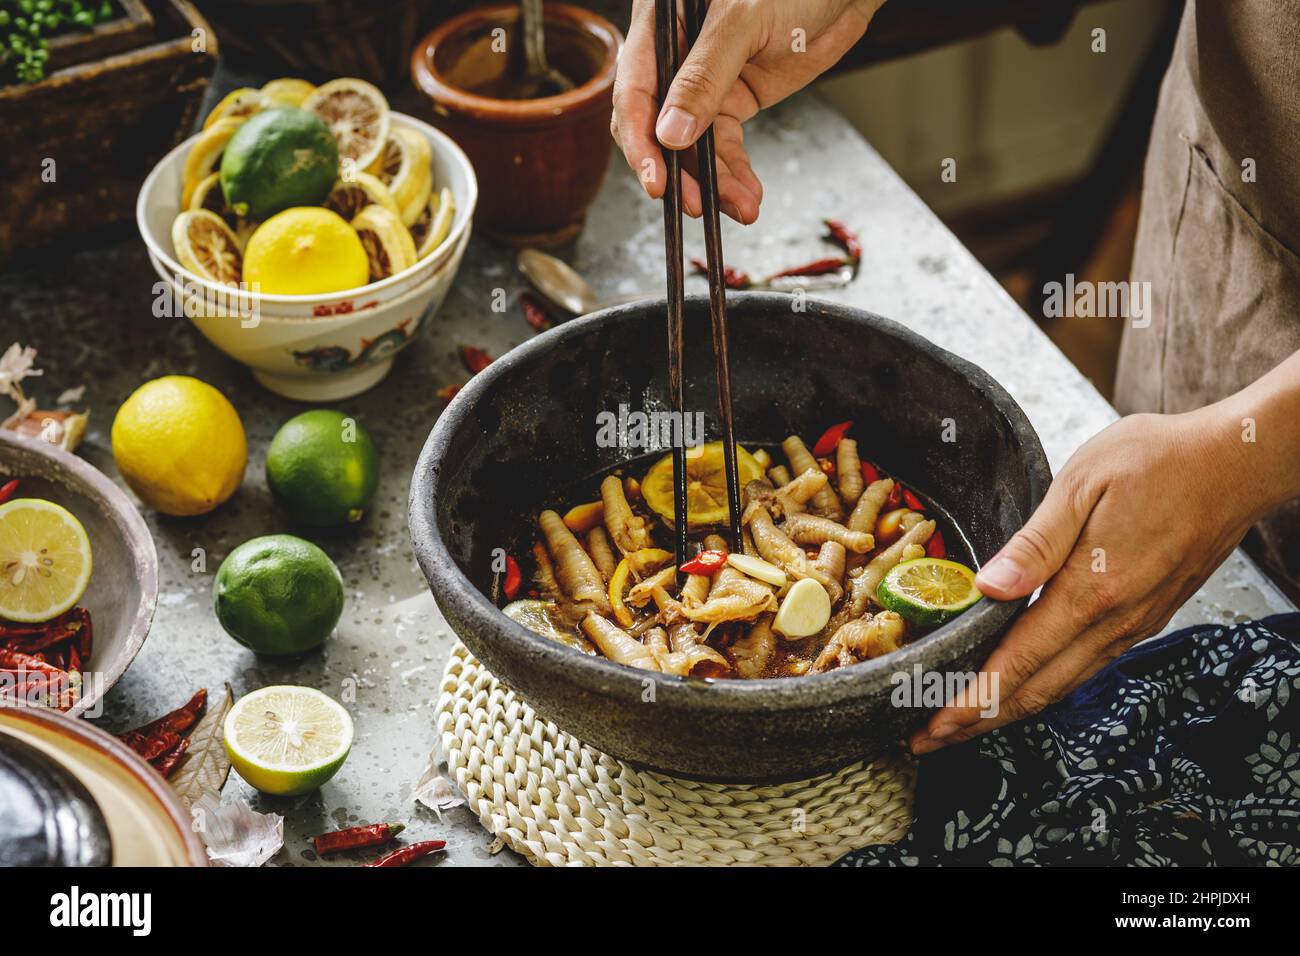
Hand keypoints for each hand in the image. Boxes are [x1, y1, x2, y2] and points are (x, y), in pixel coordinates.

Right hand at [612, 0, 884, 222]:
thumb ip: (704, 75)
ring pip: (694, 146)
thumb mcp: (744, 21)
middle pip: (658, 128)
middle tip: (696, 203)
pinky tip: (746, 196)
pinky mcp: (735, 99)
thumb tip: (671, 134)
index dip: (640, 141)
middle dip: (679, 171)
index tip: (656, 181)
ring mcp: (706, 83)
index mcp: (661, 25)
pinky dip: (735, 175)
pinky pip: (725, 146)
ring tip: (739, 206)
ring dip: (714, 183)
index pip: (634, 90)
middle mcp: (676, 57)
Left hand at [910, 402, 1279, 754]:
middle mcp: (1117, 621)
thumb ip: (1034, 542)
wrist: (1238, 465)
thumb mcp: (1083, 484)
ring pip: (1062, 686)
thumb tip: (988, 587)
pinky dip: (1043, 688)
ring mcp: (1134, 625)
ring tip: (962, 723)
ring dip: (1008, 710)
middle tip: (928, 738)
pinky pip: (1085, 668)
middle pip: (1037, 691)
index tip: (933, 723)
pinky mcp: (1144, 619)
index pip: (1020, 661)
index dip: (972, 699)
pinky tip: (1019, 687)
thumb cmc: (1160, 462)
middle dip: (978, 721)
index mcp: (1094, 590)